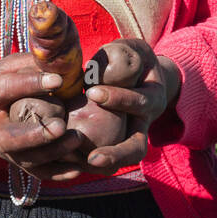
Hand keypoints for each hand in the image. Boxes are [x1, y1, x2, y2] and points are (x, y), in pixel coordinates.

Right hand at [0, 52, 83, 174]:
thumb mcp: (6, 67)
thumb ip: (30, 63)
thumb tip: (62, 60)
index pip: (6, 90)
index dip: (31, 84)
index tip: (58, 80)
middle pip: (12, 137)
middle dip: (36, 135)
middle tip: (60, 126)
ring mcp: (6, 150)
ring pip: (28, 159)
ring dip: (54, 152)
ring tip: (77, 138)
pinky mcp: (18, 163)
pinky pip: (38, 173)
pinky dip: (58, 174)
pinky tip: (77, 168)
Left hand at [40, 41, 179, 180]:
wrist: (145, 77)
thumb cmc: (133, 61)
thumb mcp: (131, 51)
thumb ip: (118, 54)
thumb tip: (94, 64)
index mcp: (152, 97)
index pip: (139, 103)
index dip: (119, 98)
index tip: (92, 92)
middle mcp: (144, 123)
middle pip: (137, 148)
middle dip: (116, 155)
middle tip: (93, 159)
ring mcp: (131, 137)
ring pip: (119, 162)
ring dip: (100, 166)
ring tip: (75, 165)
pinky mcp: (116, 145)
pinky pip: (106, 162)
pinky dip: (88, 164)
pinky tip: (64, 161)